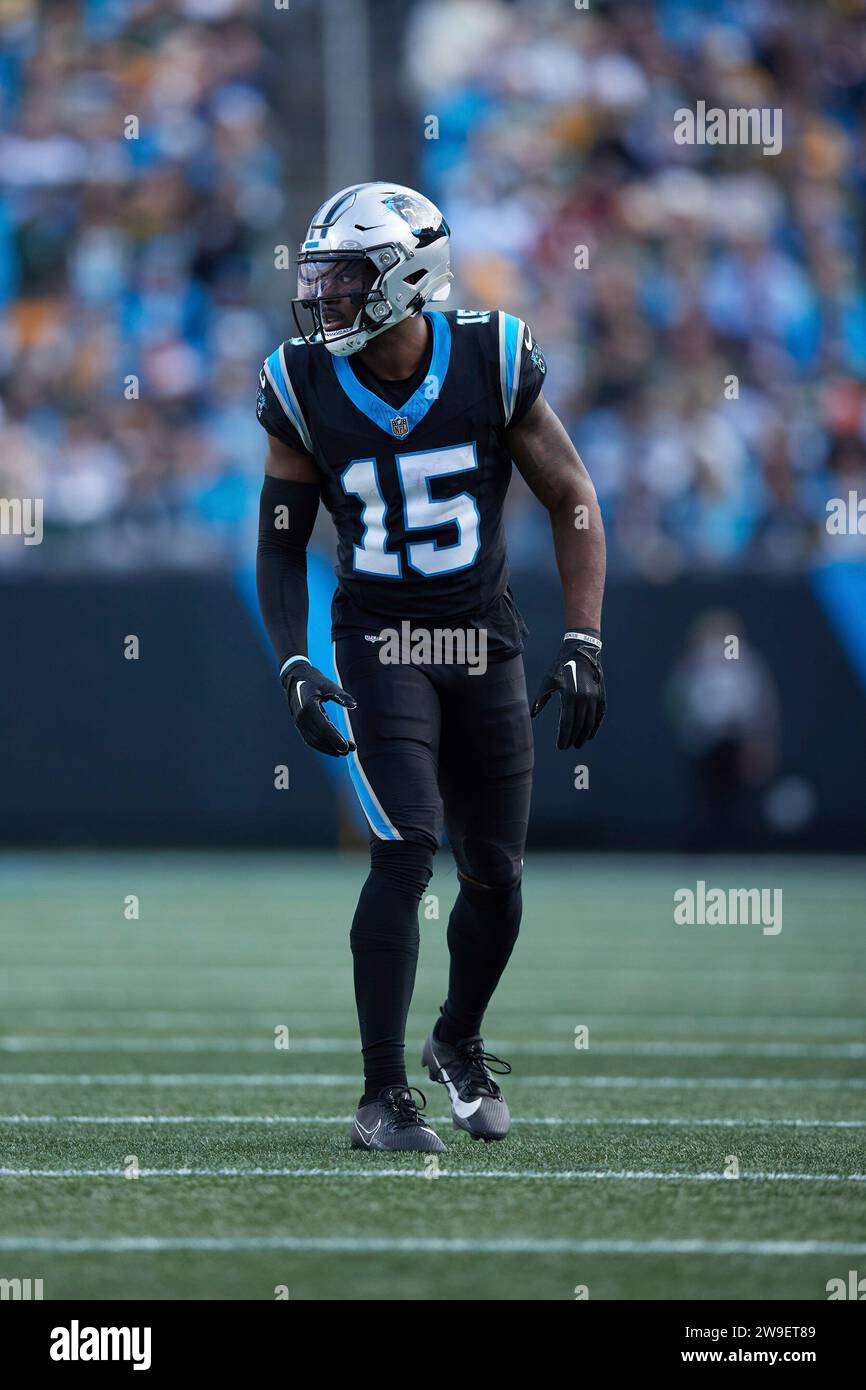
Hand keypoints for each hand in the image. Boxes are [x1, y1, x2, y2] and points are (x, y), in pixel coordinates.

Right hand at [282, 660, 356, 756]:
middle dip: (335, 745)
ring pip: (314, 741)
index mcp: (309, 707)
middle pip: (320, 737)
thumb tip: (353, 705)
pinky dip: (321, 746)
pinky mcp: (300, 725)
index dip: (335, 738)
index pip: (323, 726)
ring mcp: (299, 722)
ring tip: (345, 751)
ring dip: (329, 748)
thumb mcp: (328, 684)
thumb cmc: (314, 681)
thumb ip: (341, 695)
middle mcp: (302, 717)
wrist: (295, 678)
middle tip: (351, 749)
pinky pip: (310, 740)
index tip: (346, 747)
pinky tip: (333, 749)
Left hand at [531, 632, 605, 749]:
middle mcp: (584, 698)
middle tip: (567, 746)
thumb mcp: (548, 681)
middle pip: (579, 725)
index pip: (567, 723)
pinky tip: (589, 735)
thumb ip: (540, 700)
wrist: (582, 651)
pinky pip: (599, 715)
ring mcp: (594, 697)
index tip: (560, 746)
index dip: (563, 736)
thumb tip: (532, 715)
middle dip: (572, 738)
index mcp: (569, 695)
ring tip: (577, 744)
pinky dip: (595, 727)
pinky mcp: (601, 695)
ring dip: (583, 735)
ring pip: (590, 722)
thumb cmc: (561, 666)